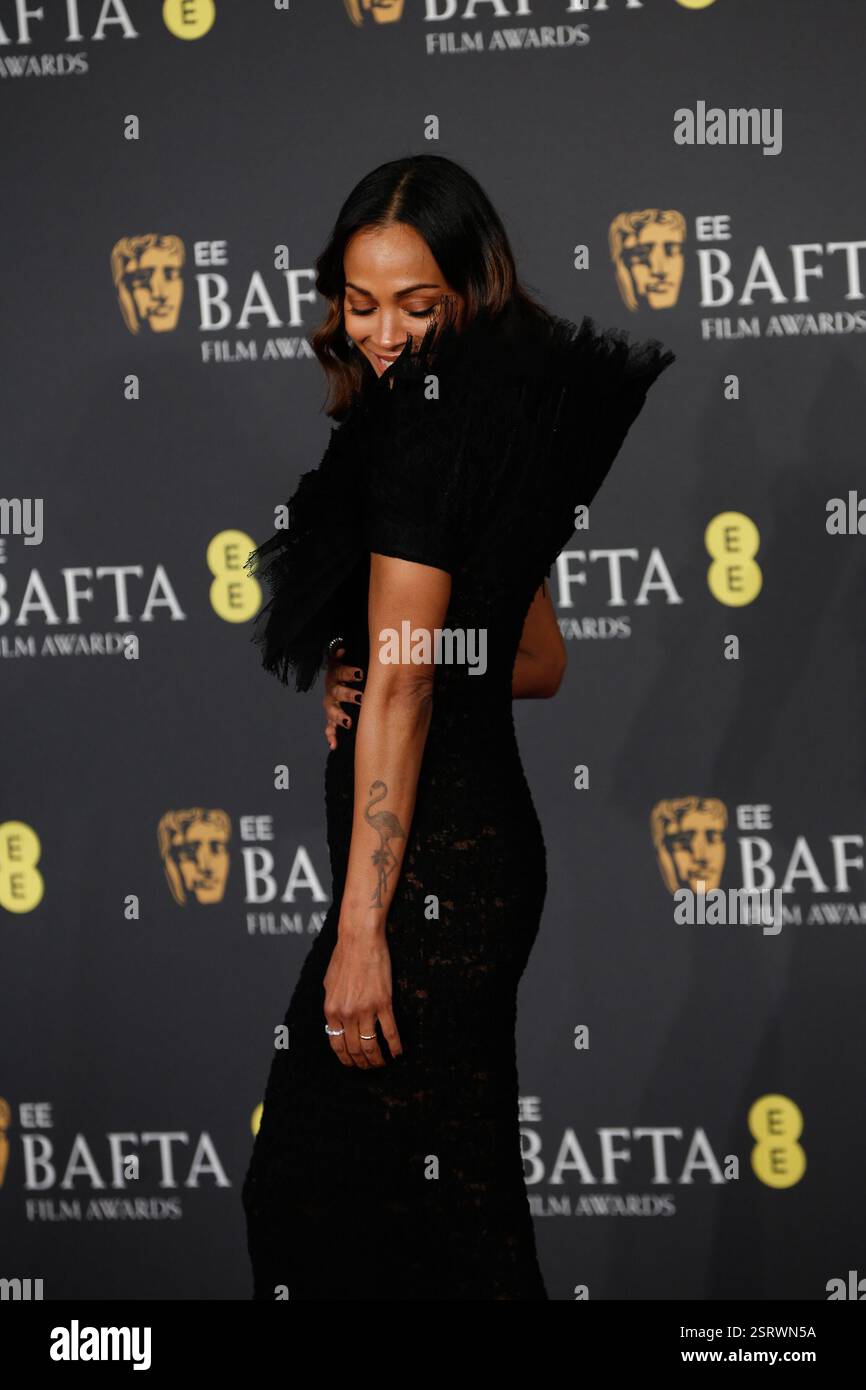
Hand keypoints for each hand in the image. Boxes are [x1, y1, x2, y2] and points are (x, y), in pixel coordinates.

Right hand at [323, 645, 364, 750]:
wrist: (339, 677)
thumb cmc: (350, 668)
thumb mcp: (350, 655)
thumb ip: (344, 652)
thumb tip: (342, 646)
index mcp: (337, 673)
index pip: (341, 671)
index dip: (349, 672)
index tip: (360, 673)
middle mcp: (332, 688)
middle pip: (338, 692)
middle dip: (349, 695)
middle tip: (360, 697)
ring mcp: (331, 704)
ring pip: (333, 711)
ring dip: (340, 716)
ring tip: (348, 723)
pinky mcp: (331, 716)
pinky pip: (329, 727)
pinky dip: (331, 736)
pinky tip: (334, 745)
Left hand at [323, 928, 402, 1068]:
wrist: (360, 939)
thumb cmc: (344, 956)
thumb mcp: (329, 984)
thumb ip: (332, 1005)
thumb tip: (335, 1022)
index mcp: (331, 1010)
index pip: (336, 1044)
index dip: (345, 1058)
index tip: (352, 1064)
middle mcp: (346, 1014)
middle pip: (354, 1049)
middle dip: (362, 1063)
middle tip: (369, 1066)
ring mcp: (365, 1009)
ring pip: (371, 1045)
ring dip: (377, 1059)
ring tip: (382, 1063)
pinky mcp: (383, 1003)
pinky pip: (390, 1031)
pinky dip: (395, 1046)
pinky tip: (397, 1052)